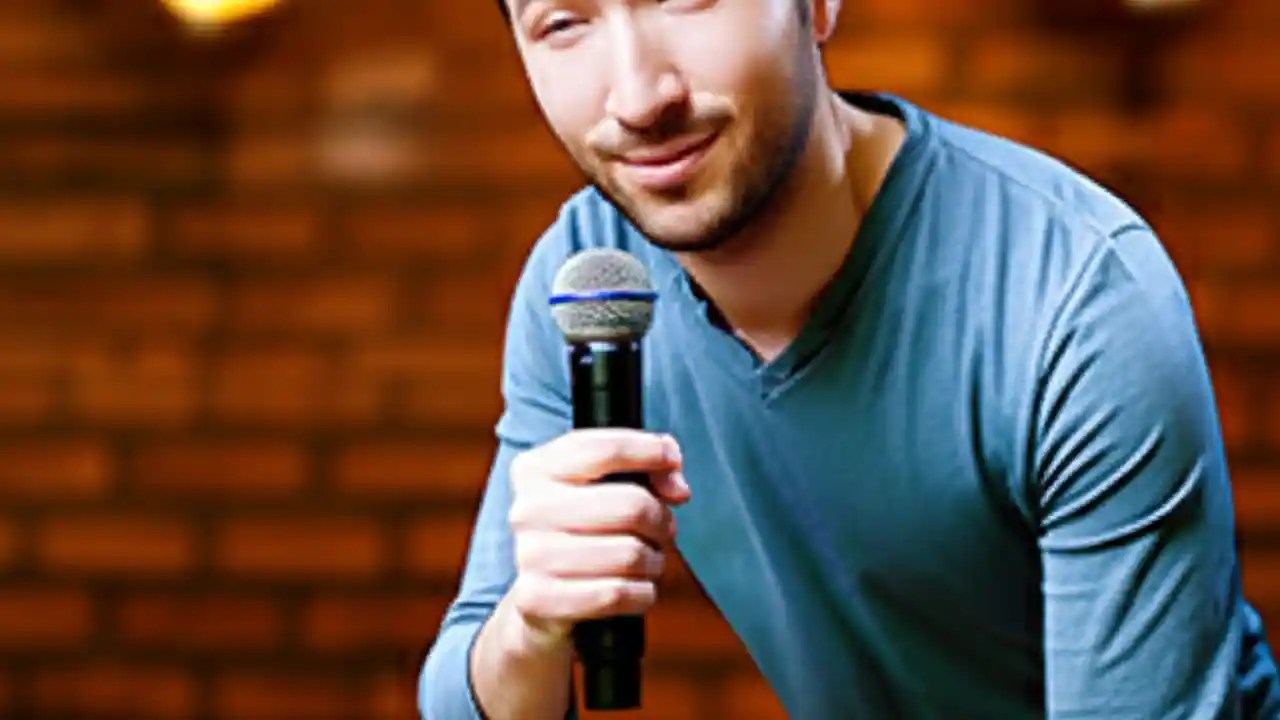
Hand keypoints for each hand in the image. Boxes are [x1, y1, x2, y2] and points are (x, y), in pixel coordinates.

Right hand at [506, 428, 689, 649]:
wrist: (540, 598)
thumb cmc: (582, 532)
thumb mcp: (603, 487)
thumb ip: (647, 468)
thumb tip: (677, 488)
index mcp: (535, 469)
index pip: (604, 449)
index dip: (650, 451)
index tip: (673, 461)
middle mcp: (527, 509)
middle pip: (631, 505)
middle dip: (662, 520)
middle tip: (664, 530)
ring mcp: (529, 556)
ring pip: (630, 554)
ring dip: (654, 562)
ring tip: (647, 562)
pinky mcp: (538, 599)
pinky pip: (617, 594)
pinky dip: (642, 594)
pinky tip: (636, 590)